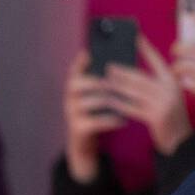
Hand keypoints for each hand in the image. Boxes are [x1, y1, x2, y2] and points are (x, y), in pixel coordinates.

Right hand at [62, 49, 131, 181]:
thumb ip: (102, 80)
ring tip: (125, 100)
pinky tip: (123, 121)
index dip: (81, 61)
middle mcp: (69, 97)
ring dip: (109, 100)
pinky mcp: (78, 128)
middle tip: (115, 79)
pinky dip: (111, 121)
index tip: (91, 53)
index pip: (74, 69)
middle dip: (99, 80)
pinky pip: (96, 122)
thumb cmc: (95, 113)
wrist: (84, 140)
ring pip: (91, 102)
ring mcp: (72, 113)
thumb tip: (119, 65)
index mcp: (73, 86)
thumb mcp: (94, 95)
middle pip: (79, 83)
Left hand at [101, 34, 192, 155]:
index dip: (145, 47)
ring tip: (103, 81)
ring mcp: (163, 102)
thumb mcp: (170, 96)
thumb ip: (156, 84)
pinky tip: (109, 101)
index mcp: (173, 80)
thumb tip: (131, 74)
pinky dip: (120, 104)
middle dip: (122, 70)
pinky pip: (133, 108)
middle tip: (107, 65)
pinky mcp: (156, 117)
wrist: (183, 142)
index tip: (134, 37)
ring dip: (117, 86)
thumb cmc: (171, 118)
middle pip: (140, 76)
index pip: (157, 59)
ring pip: (134, 91)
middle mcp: (169, 89)